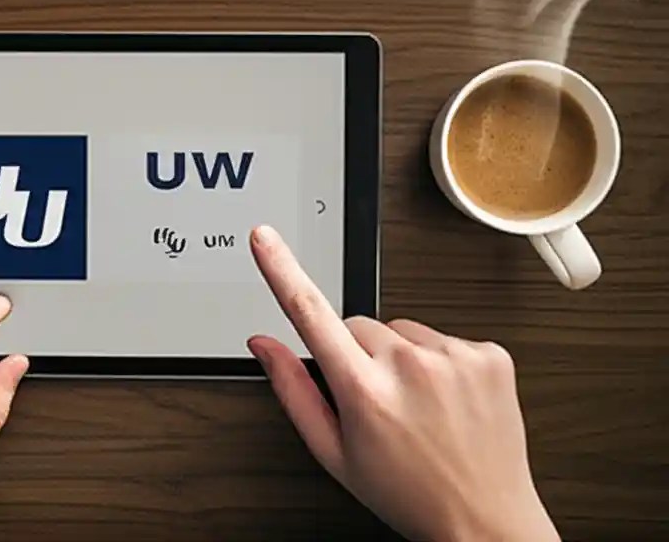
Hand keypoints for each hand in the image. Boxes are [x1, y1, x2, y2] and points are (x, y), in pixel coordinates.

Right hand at [246, 225, 558, 541]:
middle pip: (358, 324)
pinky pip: (444, 338)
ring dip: (402, 358)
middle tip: (377, 401)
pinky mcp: (489, 354)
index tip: (264, 238)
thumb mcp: (333, 453)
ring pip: (402, 330)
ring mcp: (454, 356)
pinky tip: (447, 399)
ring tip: (417, 405)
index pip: (310, 313)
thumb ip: (293, 390)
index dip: (281, 269)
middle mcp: (410, 366)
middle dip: (357, 353)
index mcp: (364, 391)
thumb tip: (264, 345)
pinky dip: (441, 363)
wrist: (484, 519)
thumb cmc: (407, 492)